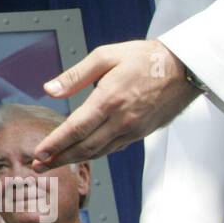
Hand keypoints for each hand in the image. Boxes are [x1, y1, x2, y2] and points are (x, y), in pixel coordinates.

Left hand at [32, 40, 198, 169]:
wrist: (186, 67)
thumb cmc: (145, 57)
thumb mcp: (106, 56)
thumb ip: (76, 75)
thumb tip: (49, 90)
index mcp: (110, 99)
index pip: (76, 128)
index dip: (55, 144)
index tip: (38, 153)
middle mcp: (122, 119)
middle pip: (85, 147)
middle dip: (59, 158)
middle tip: (37, 166)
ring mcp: (134, 129)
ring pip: (100, 151)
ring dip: (75, 160)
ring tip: (54, 164)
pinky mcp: (142, 132)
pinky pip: (114, 148)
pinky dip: (95, 154)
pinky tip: (83, 154)